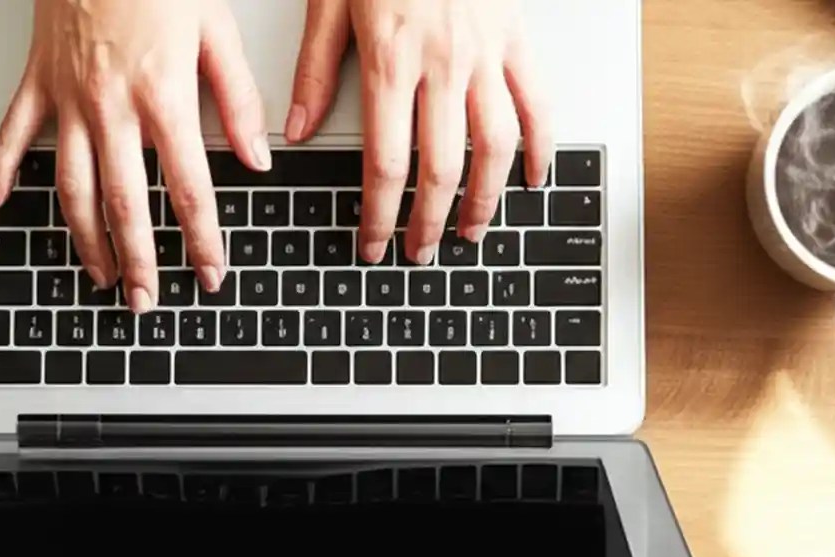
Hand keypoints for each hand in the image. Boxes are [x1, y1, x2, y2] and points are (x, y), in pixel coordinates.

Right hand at [0, 0, 270, 311]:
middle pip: (124, 202)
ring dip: (85, 239)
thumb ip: (239, 99)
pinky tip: (0, 205)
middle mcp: (112, 106)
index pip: (188, 187)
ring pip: (72, 185)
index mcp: (163, 95)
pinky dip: (5, 172)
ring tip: (100, 275)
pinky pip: (15, 135)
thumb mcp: (218, 29)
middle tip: (147, 300)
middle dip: (138, 259)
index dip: (201, 238)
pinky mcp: (38, 82)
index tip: (209, 273)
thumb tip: (257, 159)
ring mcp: (68, 98)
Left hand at [287, 0, 550, 263]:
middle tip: (420, 252)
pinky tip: (532, 178)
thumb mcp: (327, 1)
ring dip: (484, 199)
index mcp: (390, 59)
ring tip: (471, 230)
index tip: (373, 244)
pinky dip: (539, 147)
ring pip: (494, 146)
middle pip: (441, 167)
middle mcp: (443, 64)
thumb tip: (295, 133)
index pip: (386, 162)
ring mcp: (486, 53)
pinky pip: (536, 103)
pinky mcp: (515, 38)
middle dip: (428, 221)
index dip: (380, 214)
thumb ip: (313, 70)